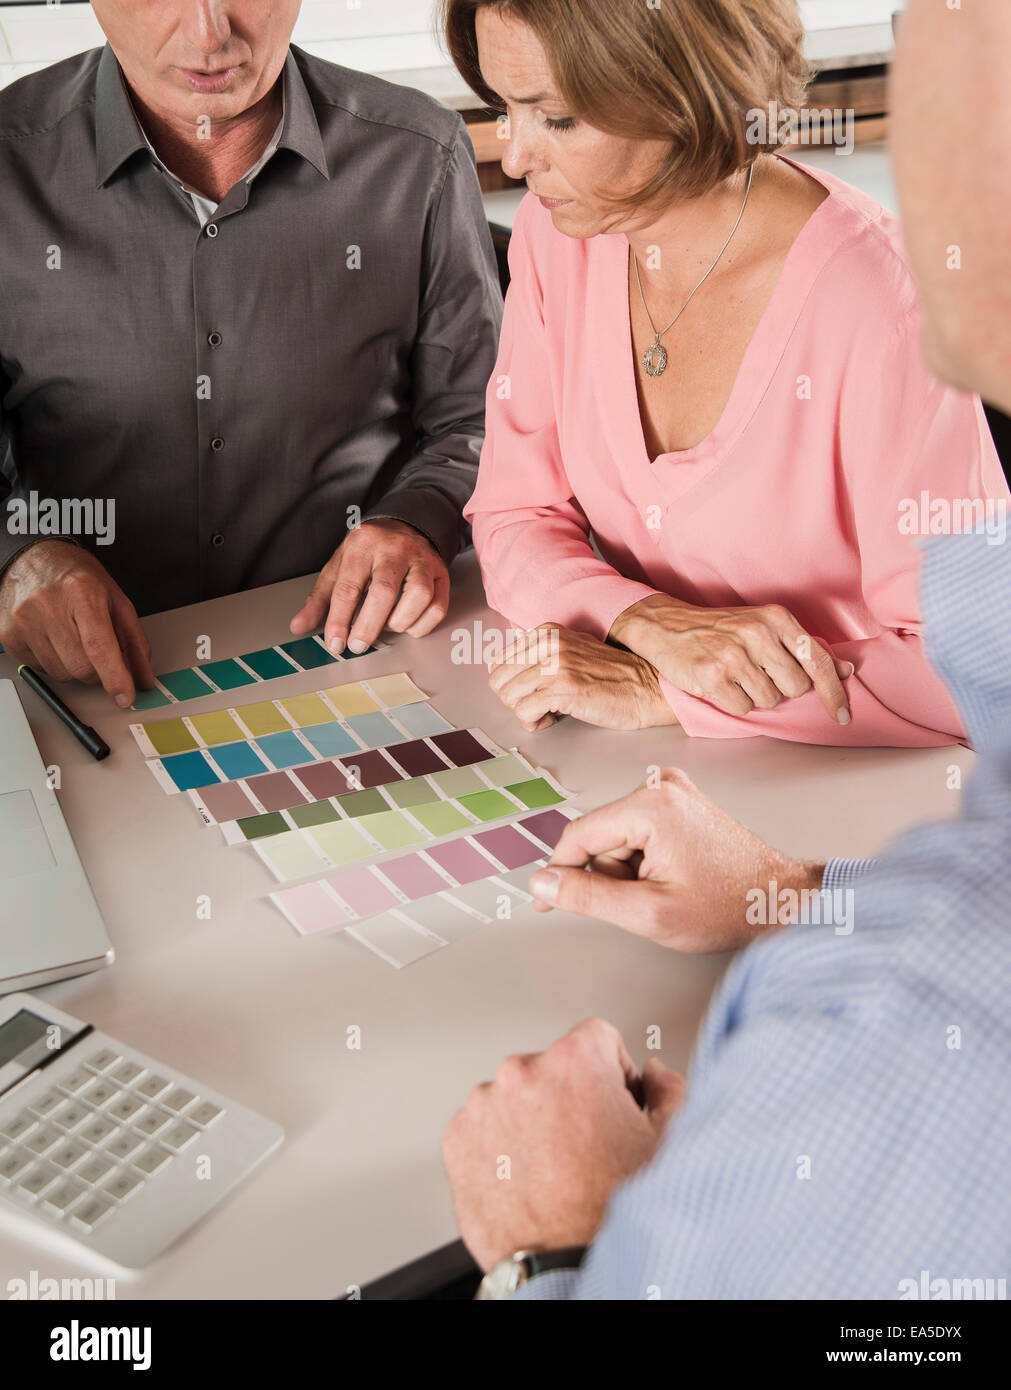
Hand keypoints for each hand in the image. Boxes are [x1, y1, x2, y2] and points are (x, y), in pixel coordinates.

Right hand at [0, 541, 153, 707]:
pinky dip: (53, 663)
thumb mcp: (115, 599)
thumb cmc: (76, 577)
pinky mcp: (9, 635)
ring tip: (73, 638)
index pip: (99, 647)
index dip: (115, 677)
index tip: (125, 696)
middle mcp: (49, 605)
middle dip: (98, 672)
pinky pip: (40, 669)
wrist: (33, 558)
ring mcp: (24, 621)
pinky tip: (54, 639)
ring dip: (74, 668)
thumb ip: (134, 640)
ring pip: (61, 674)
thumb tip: (143, 677)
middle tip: (99, 654)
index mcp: (82, 592)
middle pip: (81, 667)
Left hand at [289, 518, 449, 653]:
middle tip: (357, 646)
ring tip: (387, 626)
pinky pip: (437, 606)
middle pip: (384, 591)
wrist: (404, 525)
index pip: (348, 586)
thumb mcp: (339, 566)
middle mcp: (395, 548)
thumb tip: (300, 626)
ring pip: (418, 596)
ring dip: (400, 621)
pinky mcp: (441, 573)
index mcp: (363, 544)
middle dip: (368, 625)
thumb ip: (320, 598)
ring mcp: (422, 560)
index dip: (339, 620)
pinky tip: (407, 624)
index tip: (335, 643)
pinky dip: (421, 624)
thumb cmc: (368, 551)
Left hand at [443, 1019, 683, 1272]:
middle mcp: (521, 1073)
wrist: (564, 1273)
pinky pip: (486, 1128)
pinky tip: (530, 1178)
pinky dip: (503, 1146)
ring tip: (558, 1169)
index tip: (615, 1105)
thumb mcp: (669, 1142)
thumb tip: (654, 1074)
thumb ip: (668, 1089)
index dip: (614, 1074)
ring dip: (535, 1120)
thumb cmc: (613, 1213)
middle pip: (554, 1067)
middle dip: (572, 1098)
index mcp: (574, 1061)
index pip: (598, 1037)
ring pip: (518, 1097)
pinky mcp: (456, 1140)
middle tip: (589, 1147)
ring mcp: (483, 1106)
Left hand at [487, 624, 679, 731]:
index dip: (512, 685)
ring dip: (526, 712)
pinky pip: (524, 713)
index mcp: (546, 633)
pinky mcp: (563, 689)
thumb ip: (542, 655)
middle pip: (499, 682)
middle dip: (514, 700)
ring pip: (509, 698)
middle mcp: (548, 645)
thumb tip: (509, 674)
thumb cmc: (614, 675)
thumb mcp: (573, 651)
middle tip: (538, 705)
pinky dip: (535, 723)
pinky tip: (555, 719)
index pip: (498, 663)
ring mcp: (555, 666)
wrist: (647, 688)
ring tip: (550, 712)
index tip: (532, 692)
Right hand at [528, 767, 823, 952]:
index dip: (559, 872)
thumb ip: (587, 896)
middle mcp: (660, 786)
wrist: (779, 900)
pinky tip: (673, 877)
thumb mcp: (648, 911)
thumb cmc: (727, 906)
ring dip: (630, 872)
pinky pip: (638, 833)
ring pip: (618, 838)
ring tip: (668, 890)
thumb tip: (542, 882)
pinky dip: (645, 861)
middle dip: (612, 876)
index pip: (579, 835)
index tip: (545, 902)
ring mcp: (672, 791)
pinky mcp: (680, 803)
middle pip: (601, 837)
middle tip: (648, 901)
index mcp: (650, 804)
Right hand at [610, 594, 854, 724]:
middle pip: (795, 687)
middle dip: (780, 689)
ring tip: (735, 677)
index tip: (844, 715)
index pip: (817, 661)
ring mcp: (733, 655)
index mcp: (775, 618)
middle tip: (757, 674)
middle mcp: (757, 633)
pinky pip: (742, 709)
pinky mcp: (712, 676)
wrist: (667, 626)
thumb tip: (846, 669)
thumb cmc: (720, 629)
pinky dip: (734, 703)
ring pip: (769, 701)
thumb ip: (803, 649)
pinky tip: (720, 685)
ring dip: (755, 697)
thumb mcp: (765, 627)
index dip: (834, 693)